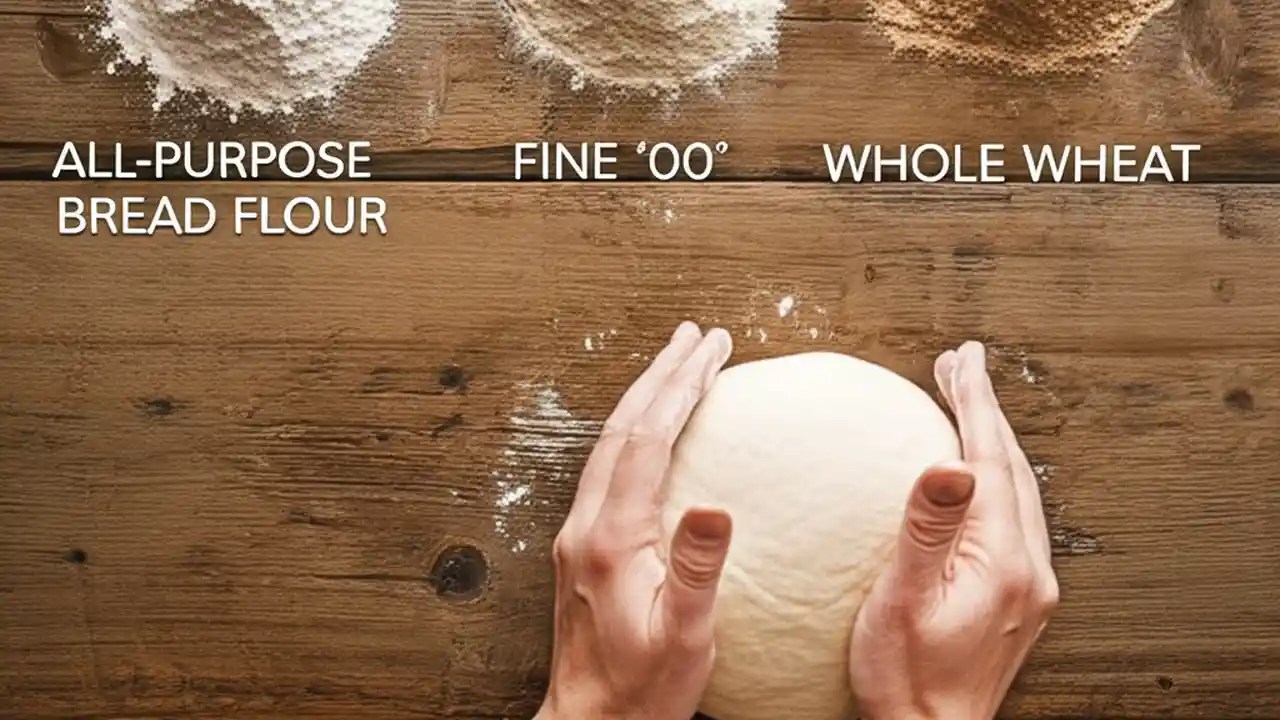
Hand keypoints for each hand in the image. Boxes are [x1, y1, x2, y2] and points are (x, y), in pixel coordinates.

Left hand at [538, 322, 734, 719]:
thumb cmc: (643, 692)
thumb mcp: (685, 639)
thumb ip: (699, 571)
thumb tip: (715, 506)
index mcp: (611, 539)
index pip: (645, 441)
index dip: (678, 388)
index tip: (710, 349)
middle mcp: (586, 527)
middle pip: (621, 428)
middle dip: (662, 374)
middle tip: (698, 336)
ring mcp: (580, 535)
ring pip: (610, 445)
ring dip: (647, 398)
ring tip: (680, 364)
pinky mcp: (585, 549)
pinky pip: (610, 469)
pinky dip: (639, 432)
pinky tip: (658, 432)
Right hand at [850, 341, 1059, 719]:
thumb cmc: (906, 677)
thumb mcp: (903, 600)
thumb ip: (927, 528)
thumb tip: (950, 462)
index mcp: (1001, 560)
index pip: (988, 460)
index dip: (974, 402)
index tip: (962, 358)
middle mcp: (1028, 568)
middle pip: (1010, 467)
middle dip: (985, 409)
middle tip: (959, 364)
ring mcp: (1029, 585)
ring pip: (1017, 490)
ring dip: (991, 440)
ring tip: (964, 403)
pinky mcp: (1019, 599)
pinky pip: (1013, 517)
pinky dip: (994, 477)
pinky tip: (974, 474)